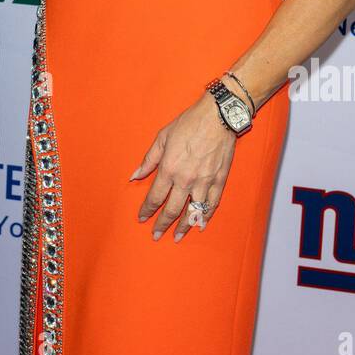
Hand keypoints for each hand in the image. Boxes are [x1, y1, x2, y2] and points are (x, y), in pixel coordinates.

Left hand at [130, 92, 235, 240]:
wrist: (217, 117)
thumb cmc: (189, 123)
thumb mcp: (162, 137)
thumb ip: (149, 160)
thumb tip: (135, 175)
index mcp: (169, 168)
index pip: (155, 197)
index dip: (147, 209)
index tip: (142, 218)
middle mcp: (185, 180)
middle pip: (172, 209)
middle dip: (162, 224)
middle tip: (156, 234)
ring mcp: (204, 182)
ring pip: (192, 212)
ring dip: (183, 227)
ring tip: (177, 237)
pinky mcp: (219, 181)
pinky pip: (211, 205)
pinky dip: (205, 217)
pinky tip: (201, 225)